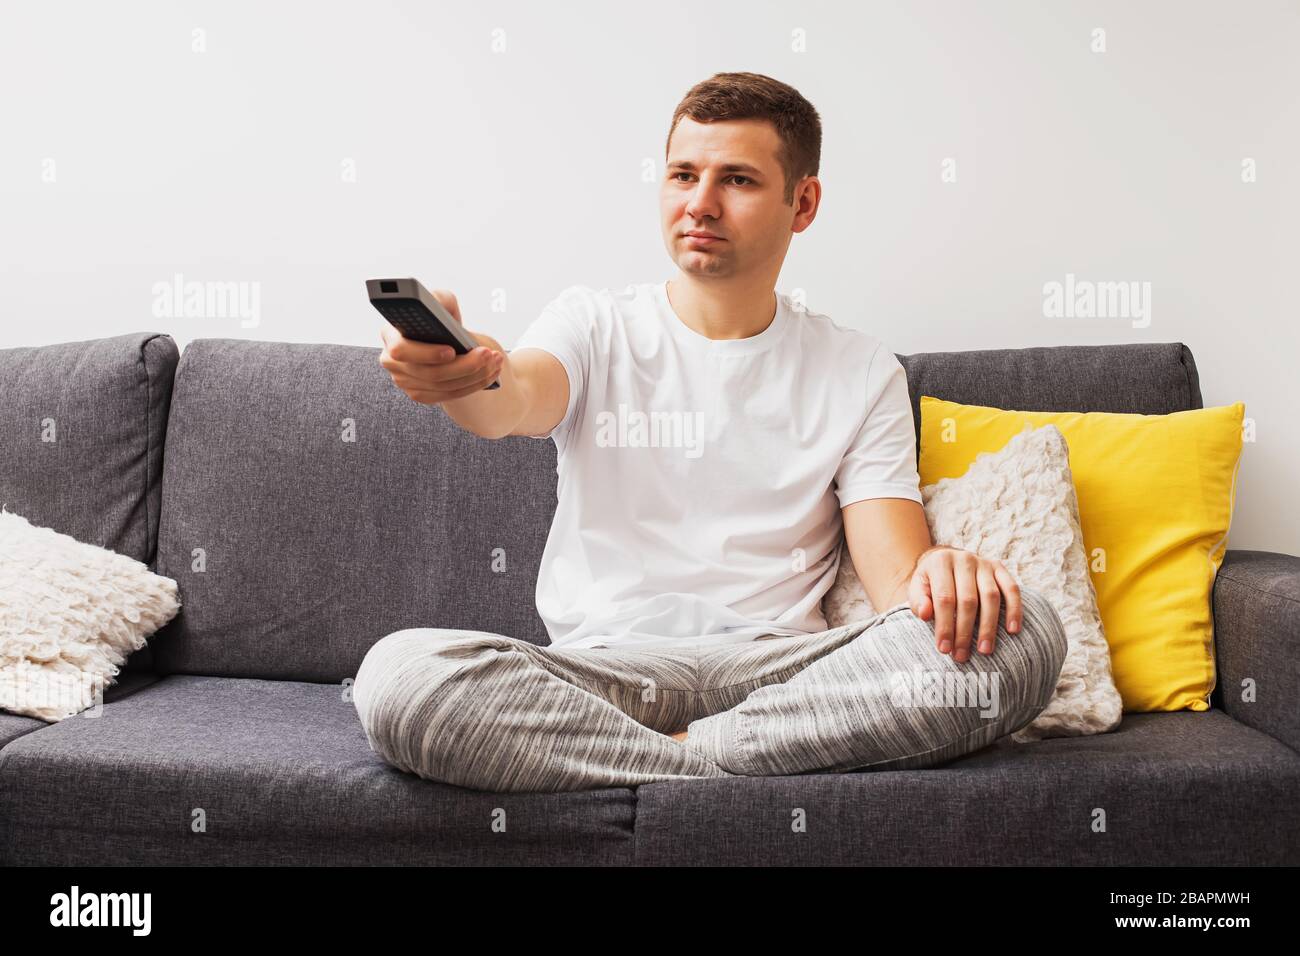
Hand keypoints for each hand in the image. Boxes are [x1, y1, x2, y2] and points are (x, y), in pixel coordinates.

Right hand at [378, 290, 504, 403]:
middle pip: (429, 373)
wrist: (448, 340)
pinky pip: (449, 395)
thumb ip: (438, 300)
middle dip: (463, 365)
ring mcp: (404, 382)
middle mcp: (392, 362)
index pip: (401, 350)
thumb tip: (439, 306)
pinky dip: (473, 384)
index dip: (427, 353)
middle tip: (488, 354)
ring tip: (496, 360)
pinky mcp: (420, 395)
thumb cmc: (442, 318)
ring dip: (475, 374)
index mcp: (390, 335)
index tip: (452, 350)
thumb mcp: (441, 303)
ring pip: (443, 386)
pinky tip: (490, 372)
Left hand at [907, 546, 1021, 661]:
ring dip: (988, 626)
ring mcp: (984, 563)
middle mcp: (964, 559)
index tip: (944, 649)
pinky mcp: (999, 568)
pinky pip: (1012, 589)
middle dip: (964, 631)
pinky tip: (1012, 630)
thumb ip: (919, 602)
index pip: (944, 598)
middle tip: (962, 655)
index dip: (945, 625)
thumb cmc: (930, 582)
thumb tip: (926, 614)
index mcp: (940, 562)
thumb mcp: (917, 588)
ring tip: (984, 650)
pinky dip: (1014, 610)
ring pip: (991, 597)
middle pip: (968, 600)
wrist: (944, 560)